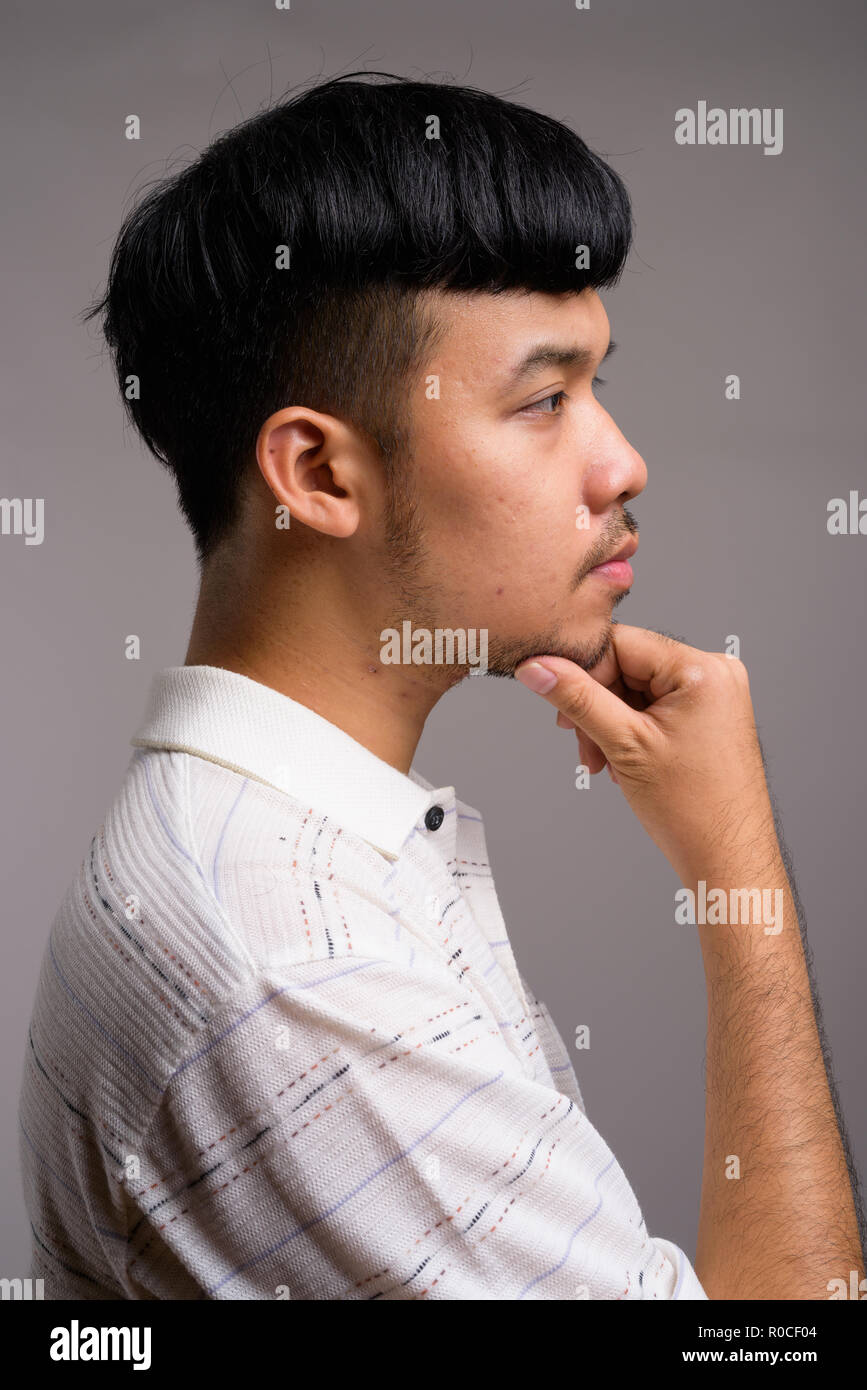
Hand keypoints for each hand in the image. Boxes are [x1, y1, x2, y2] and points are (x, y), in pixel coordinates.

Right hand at [515, 626, 779, 882]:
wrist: (726, 857)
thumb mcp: (622, 743)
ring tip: (604, 760)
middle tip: (583, 742)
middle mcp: (715, 673)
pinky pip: (654, 706)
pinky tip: (622, 760)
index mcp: (702, 669)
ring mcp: (714, 695)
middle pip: (627, 666)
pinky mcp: (709, 715)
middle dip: (596, 706)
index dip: (583, 673)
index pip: (620, 643)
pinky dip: (630, 730)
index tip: (556, 696)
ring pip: (636, 689)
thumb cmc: (694, 810)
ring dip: (609, 723)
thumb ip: (576, 697)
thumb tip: (538, 667)